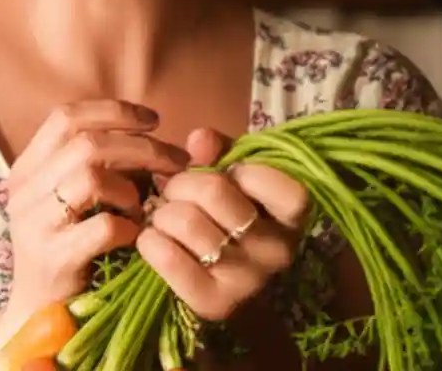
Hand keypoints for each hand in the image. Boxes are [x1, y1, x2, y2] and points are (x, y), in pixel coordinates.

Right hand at [3, 101, 191, 320]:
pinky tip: (136, 236)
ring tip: (145, 206)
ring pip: (91, 177)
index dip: (113, 112)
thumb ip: (101, 167)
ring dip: (132, 188)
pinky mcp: (53, 257)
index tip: (153, 121)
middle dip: (142, 147)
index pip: (65, 117)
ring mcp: (35, 223)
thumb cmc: (69, 250)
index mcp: (27, 169)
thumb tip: (155, 140)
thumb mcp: (74, 201)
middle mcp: (24, 190)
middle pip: (86, 144)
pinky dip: (130, 227)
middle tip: (176, 162)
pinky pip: (103, 227)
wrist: (39, 313)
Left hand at [138, 128, 309, 321]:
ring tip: (165, 218)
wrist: (218, 283)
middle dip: (182, 184)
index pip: (282, 186)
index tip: (228, 178)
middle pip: (212, 191)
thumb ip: (220, 153)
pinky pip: (166, 255)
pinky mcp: (213, 303)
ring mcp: (247, 280)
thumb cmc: (227, 219)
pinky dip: (150, 241)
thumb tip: (199, 139)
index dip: (244, 172)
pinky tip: (156, 240)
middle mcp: (276, 252)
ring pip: (183, 220)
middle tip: (175, 194)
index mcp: (291, 219)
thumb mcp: (233, 179)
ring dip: (162, 213)